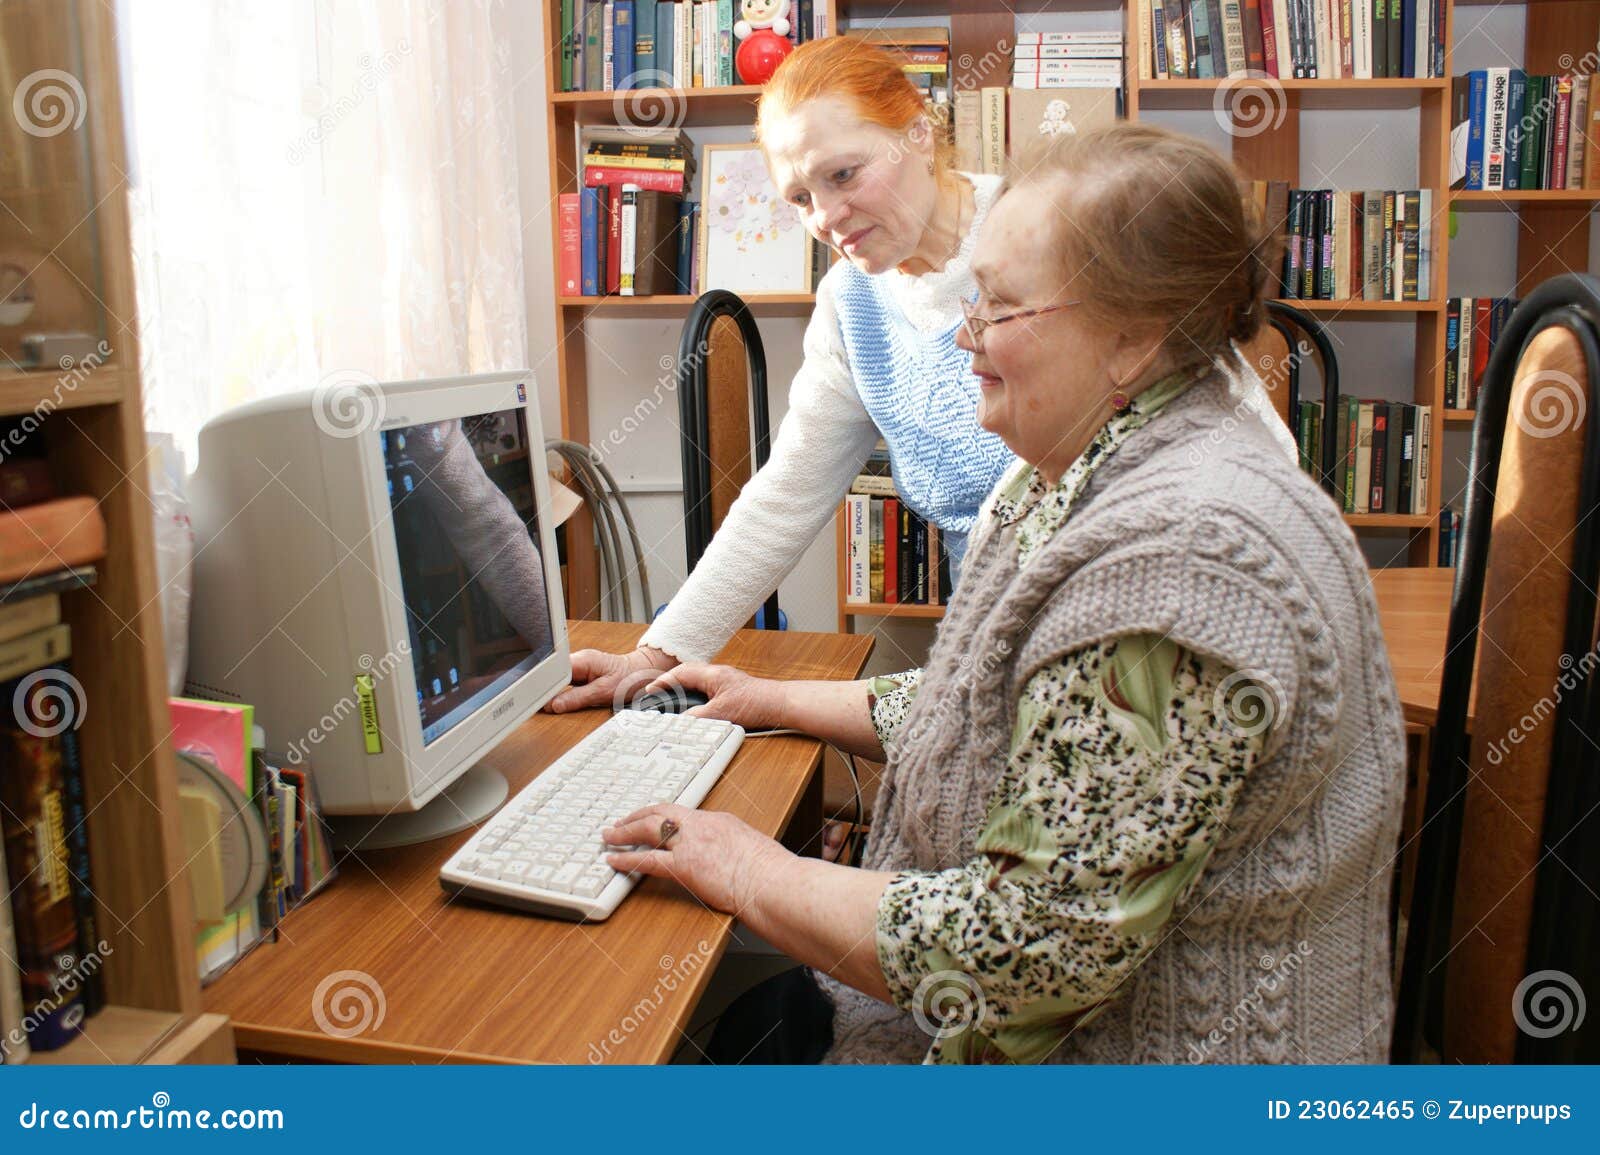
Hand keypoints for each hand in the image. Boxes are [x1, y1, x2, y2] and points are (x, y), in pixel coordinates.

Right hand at [545, 646, 675, 712]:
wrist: (644, 672)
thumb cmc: (630, 678)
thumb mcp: (604, 692)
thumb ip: (577, 698)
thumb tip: (554, 705)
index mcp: (583, 660)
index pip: (554, 672)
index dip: (544, 687)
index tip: (538, 702)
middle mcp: (579, 660)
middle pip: (553, 675)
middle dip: (546, 691)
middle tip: (538, 706)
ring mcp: (580, 667)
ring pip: (558, 680)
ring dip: (554, 692)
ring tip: (548, 704)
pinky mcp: (583, 674)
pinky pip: (567, 683)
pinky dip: (563, 693)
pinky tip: (561, 700)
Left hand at [603, 804, 790, 913]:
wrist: (773, 883)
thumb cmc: (772, 874)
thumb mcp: (754, 851)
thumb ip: (736, 851)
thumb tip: (734, 860)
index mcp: (721, 821)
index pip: (683, 814)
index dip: (662, 815)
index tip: (651, 819)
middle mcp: (702, 826)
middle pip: (661, 812)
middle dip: (638, 815)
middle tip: (621, 821)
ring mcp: (691, 844)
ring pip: (649, 829)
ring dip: (625, 831)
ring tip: (609, 835)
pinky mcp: (684, 866)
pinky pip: (647, 859)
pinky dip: (627, 858)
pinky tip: (614, 860)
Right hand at [643, 663, 788, 729]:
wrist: (779, 704)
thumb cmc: (757, 703)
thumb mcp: (722, 713)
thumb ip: (698, 717)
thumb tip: (680, 722)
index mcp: (712, 674)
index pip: (680, 673)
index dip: (663, 682)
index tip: (650, 690)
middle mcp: (717, 674)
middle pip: (686, 673)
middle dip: (670, 681)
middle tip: (656, 692)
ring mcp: (724, 680)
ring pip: (696, 679)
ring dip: (683, 686)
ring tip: (670, 697)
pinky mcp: (730, 689)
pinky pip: (706, 687)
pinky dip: (695, 693)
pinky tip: (694, 704)